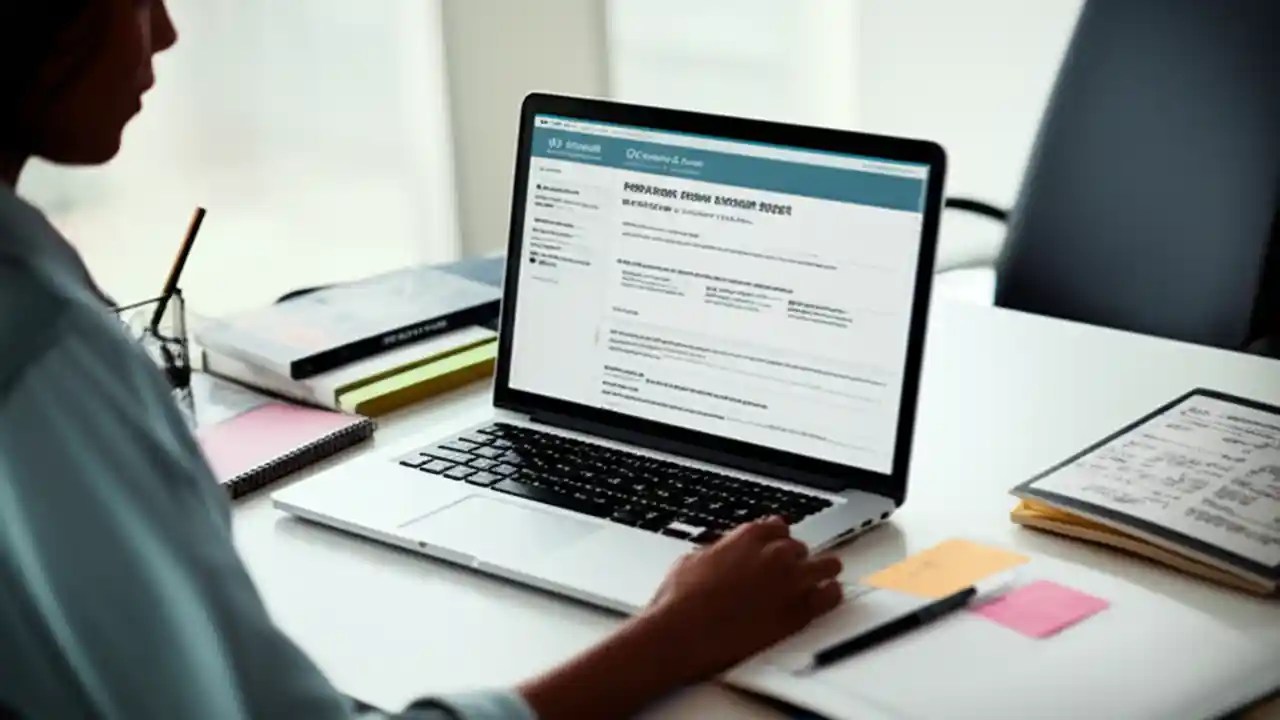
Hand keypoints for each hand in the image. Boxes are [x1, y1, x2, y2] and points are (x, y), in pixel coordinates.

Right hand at [642, 516, 843, 680]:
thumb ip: (719, 552)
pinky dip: (830, 595)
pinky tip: (825, 598)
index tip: (775, 548)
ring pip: (827, 565)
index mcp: (749, 536)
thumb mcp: (693, 559)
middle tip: (785, 575)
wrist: (682, 632)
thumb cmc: (680, 600)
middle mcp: (775, 554)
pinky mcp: (799, 612)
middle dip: (793, 560)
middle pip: (801, 548)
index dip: (776, 540)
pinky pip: (832, 596)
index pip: (778, 526)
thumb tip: (720, 555)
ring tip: (817, 581)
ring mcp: (791, 582)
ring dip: (820, 572)